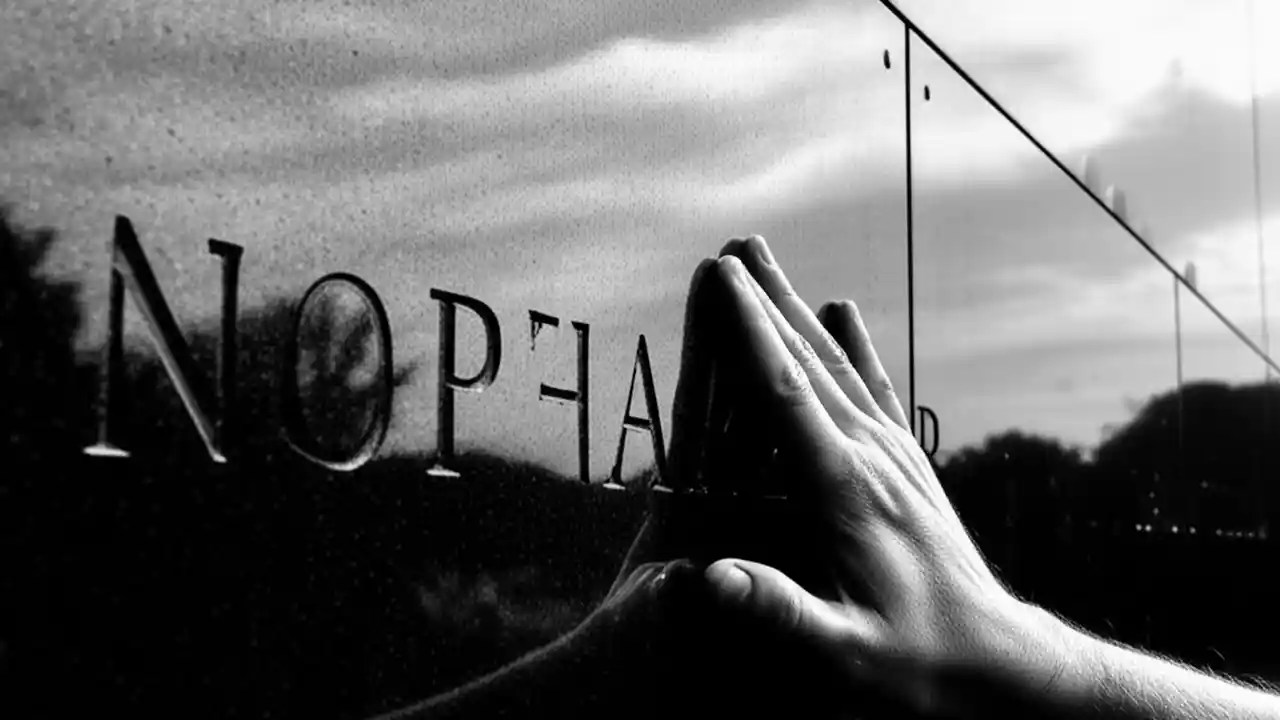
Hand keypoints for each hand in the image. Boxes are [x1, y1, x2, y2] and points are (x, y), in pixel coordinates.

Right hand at [703, 236, 1067, 717]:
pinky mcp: (907, 466)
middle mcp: (872, 460)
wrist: (1001, 663)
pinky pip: (872, 388)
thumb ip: (781, 613)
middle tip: (732, 246)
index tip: (719, 277)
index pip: (786, 396)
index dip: (748, 332)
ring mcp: (894, 458)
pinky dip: (851, 343)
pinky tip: (842, 312)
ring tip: (768, 264)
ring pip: (838, 365)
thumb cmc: (920, 666)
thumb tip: (706, 577)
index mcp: (846, 493)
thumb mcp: (848, 657)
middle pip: (810, 362)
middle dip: (768, 300)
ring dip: (799, 310)